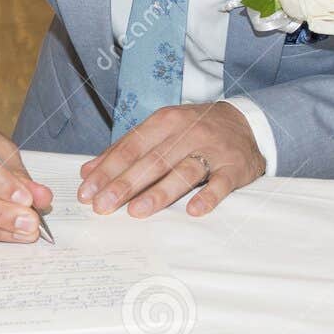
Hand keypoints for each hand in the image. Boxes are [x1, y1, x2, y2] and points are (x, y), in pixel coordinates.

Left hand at [78, 100, 263, 217]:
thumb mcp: (160, 129)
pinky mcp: (235, 167)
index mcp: (165, 121)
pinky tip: (193, 211)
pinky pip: (221, 184)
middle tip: (103, 206)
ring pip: (183, 171)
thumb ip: (125, 149)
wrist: (245, 123)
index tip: (87, 191)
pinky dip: (208, 197)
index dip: (108, 169)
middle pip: (153, 161)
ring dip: (159, 192)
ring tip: (136, 211)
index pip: (131, 147)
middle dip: (125, 185)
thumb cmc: (193, 129)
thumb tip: (88, 171)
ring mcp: (212, 150)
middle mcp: (188, 132)